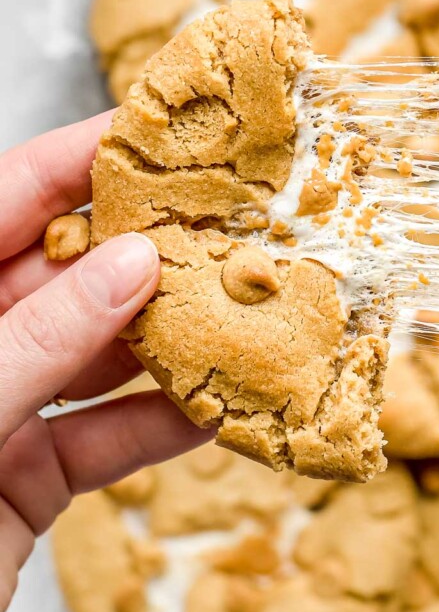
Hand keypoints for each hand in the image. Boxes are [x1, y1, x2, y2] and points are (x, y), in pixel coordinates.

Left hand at [0, 114, 211, 611]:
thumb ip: (44, 336)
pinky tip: (220, 408)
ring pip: (97, 356)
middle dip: (147, 252)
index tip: (158, 134)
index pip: (5, 199)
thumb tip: (134, 265)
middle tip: (228, 222)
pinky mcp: (30, 477)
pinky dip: (161, 426)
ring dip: (169, 341)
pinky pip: (106, 437)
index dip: (78, 160)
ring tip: (243, 307)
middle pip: (66, 274)